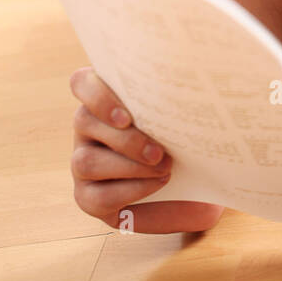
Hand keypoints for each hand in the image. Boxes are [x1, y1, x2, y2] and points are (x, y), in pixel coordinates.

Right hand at [70, 66, 224, 232]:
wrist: (201, 182)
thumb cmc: (192, 140)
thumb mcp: (189, 116)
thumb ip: (181, 100)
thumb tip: (197, 88)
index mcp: (107, 98)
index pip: (81, 83)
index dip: (97, 95)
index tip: (127, 114)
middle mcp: (89, 128)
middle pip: (84, 121)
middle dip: (125, 139)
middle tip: (159, 152)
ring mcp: (83, 162)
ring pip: (85, 161)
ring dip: (128, 166)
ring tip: (164, 168)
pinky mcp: (88, 197)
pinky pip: (95, 196)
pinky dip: (129, 191)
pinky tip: (157, 184)